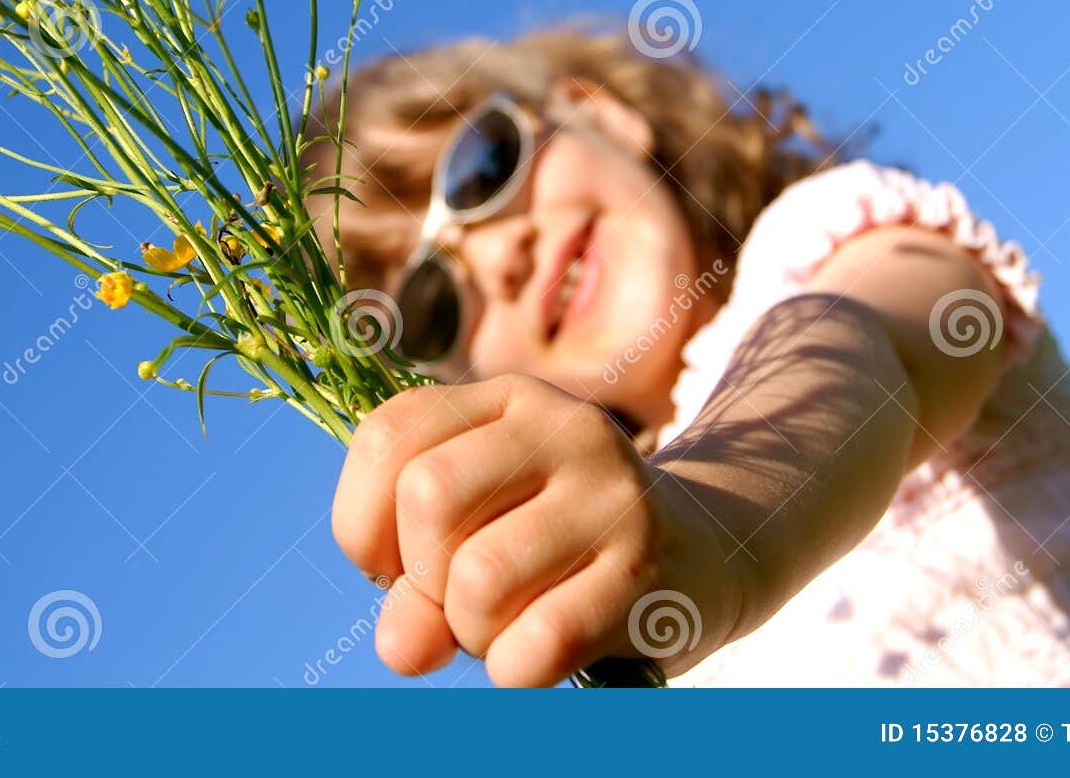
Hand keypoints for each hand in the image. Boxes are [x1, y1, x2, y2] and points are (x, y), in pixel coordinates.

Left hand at [332, 375, 732, 685]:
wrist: (708, 557)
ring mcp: (612, 492)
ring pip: (478, 578)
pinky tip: (542, 653)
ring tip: (510, 623)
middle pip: (427, 496)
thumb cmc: (562, 550)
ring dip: (474, 631)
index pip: (386, 438)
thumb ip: (416, 583)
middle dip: (423, 576)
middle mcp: (563, 426)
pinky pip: (540, 641)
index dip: (362, 521)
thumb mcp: (478, 539)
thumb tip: (400, 646)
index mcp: (506, 400)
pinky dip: (516, 668)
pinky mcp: (647, 568)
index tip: (396, 563)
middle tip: (463, 596)